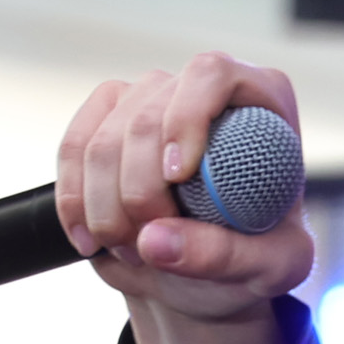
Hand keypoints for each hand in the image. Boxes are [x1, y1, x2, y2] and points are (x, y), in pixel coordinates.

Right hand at [58, 54, 314, 343]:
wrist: (219, 268)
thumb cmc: (261, 255)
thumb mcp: (270, 267)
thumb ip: (224, 255)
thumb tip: (152, 240)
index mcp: (261, 99)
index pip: (211, 75)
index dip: (186, 118)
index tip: (177, 177)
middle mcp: (198, 87)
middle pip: (145, 118)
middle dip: (139, 194)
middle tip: (152, 249)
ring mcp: (147, 97)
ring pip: (101, 141)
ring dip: (106, 208)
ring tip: (133, 254)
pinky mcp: (106, 117)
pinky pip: (73, 150)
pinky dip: (74, 201)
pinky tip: (90, 240)